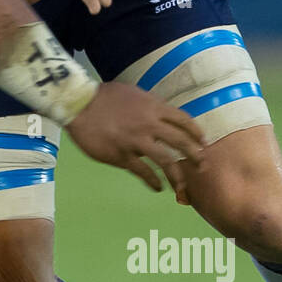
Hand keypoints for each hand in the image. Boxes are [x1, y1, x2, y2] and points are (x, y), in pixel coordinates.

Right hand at [66, 82, 204, 196]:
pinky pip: (143, 172)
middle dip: (195, 155)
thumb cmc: (103, 97)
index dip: (196, 133)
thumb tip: (159, 116)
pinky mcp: (122, 156)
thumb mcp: (132, 94)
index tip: (203, 142)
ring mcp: (136, 142)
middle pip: (181, 142)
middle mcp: (149, 124)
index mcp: (153, 107)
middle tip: (202, 165)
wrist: (79, 105)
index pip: (183, 121)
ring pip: (166, 161)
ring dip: (177, 175)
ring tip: (181, 186)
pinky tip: (158, 188)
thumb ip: (149, 106)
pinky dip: (153, 181)